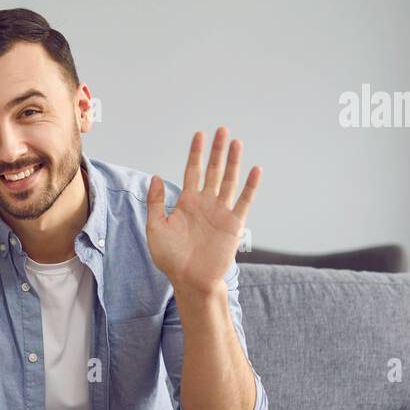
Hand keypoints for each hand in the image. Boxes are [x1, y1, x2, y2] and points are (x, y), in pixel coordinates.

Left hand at [147, 127, 260, 292]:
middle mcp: (205, 203)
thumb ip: (156, 202)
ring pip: (228, 181)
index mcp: (187, 202)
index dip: (196, 153)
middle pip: (212, 170)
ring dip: (233, 162)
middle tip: (222, 129)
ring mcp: (220, 212)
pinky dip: (250, 186)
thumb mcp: (156, 228)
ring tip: (236, 142)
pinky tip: (255, 170)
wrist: (190, 280)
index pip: (192, 171)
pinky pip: (243, 201)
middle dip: (217, 151)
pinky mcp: (233, 224)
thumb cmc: (171, 258)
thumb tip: (155, 177)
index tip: (199, 134)